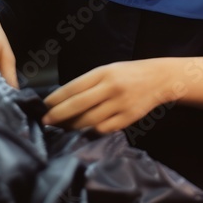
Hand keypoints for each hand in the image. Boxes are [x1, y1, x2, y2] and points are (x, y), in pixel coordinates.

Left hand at [42, 59, 178, 132]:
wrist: (159, 78)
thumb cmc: (128, 73)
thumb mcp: (108, 70)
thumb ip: (89, 83)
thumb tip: (64, 100)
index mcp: (103, 73)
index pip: (74, 87)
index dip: (56, 98)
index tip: (44, 106)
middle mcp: (111, 88)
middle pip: (78, 105)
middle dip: (59, 115)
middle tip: (46, 121)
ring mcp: (120, 104)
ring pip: (89, 120)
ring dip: (72, 126)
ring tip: (61, 128)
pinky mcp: (128, 118)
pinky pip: (104, 129)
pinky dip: (91, 131)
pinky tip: (82, 132)